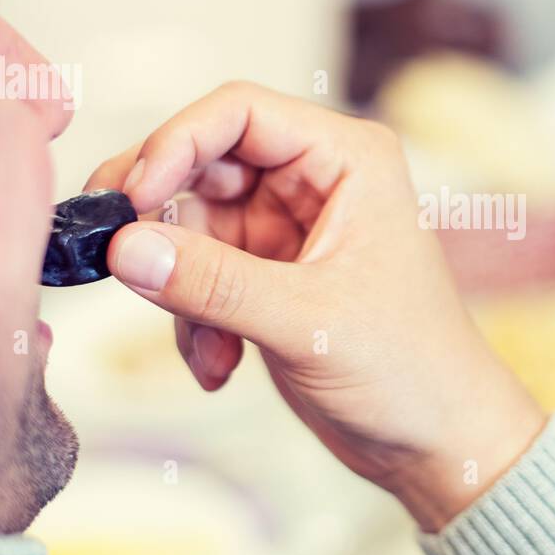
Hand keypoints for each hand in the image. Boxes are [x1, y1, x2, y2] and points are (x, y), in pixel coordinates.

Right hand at [83, 81, 545, 530]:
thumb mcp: (308, 323)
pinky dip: (194, 321)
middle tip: (120, 264)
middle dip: (161, 223)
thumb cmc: (411, 370)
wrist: (435, 442)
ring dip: (181, 291)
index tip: (130, 199)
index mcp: (346, 159)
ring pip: (189, 228)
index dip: (174, 143)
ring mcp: (288, 229)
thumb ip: (213, 282)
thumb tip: (125, 247)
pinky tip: (219, 366)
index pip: (238, 111)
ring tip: (208, 346)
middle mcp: (315, 181)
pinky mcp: (268, 277)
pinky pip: (197, 276)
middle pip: (200, 165)